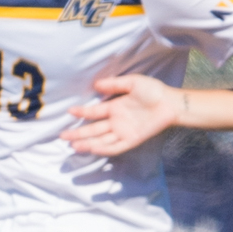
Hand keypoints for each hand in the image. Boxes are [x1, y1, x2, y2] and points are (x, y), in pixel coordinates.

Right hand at [62, 75, 180, 156]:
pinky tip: (92, 148)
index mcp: (115, 108)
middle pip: (93, 130)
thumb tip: (96, 84)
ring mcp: (123, 132)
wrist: (170, 103)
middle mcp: (117, 121)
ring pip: (101, 140)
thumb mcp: (132, 82)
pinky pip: (115, 147)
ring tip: (73, 145)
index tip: (69, 111)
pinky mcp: (132, 140)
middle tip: (62, 136)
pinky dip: (103, 149)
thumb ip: (114, 85)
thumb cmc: (154, 91)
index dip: (81, 112)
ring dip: (87, 143)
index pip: (94, 112)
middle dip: (78, 133)